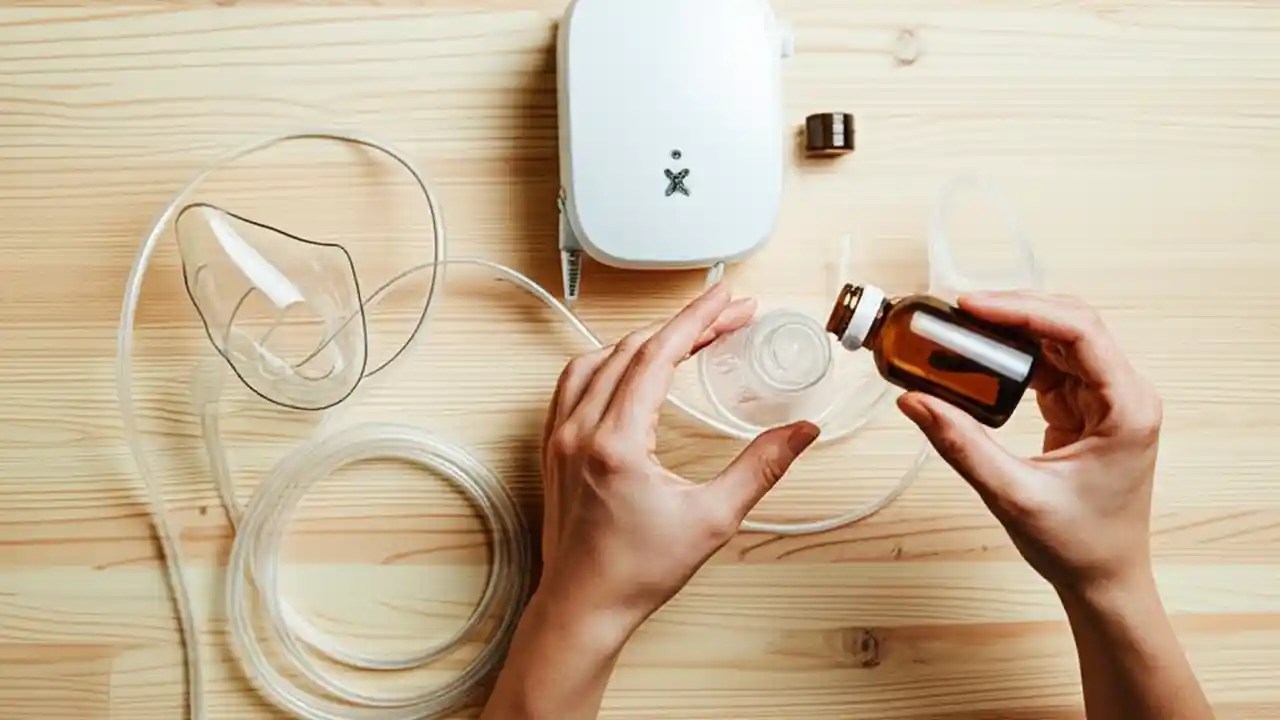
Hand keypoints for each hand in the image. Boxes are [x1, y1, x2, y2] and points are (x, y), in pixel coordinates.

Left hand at [538, 283, 820, 632]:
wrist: (584, 607)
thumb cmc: (637, 572)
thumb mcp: (712, 519)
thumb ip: (761, 467)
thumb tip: (801, 432)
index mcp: (617, 441)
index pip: (659, 354)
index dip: (698, 318)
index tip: (727, 297)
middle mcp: (581, 429)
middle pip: (634, 349)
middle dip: (685, 327)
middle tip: (728, 319)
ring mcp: (560, 436)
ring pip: (600, 359)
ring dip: (645, 341)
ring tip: (687, 339)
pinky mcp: (553, 447)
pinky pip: (574, 383)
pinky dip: (609, 362)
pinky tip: (630, 367)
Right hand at [897, 291, 1162, 595]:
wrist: (1103, 579)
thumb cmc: (1078, 544)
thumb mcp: (1013, 494)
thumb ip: (962, 445)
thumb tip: (914, 401)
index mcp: (1127, 408)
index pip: (1080, 332)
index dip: (1023, 310)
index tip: (972, 307)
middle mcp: (1123, 394)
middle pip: (1069, 325)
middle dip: (1013, 311)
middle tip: (957, 312)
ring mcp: (1104, 398)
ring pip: (1057, 339)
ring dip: (1010, 329)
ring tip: (960, 328)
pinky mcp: (1083, 407)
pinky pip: (1047, 364)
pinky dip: (1011, 356)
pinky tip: (977, 356)